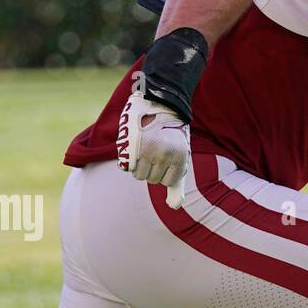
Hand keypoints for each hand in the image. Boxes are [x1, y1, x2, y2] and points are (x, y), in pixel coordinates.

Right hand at [117, 92, 191, 208]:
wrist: (161, 102)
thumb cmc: (172, 132)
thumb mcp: (181, 153)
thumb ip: (177, 180)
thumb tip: (175, 206)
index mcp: (181, 156)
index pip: (167, 182)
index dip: (164, 172)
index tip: (166, 159)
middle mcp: (165, 154)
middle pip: (151, 179)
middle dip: (151, 168)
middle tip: (155, 150)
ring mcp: (147, 149)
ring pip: (138, 175)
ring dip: (139, 165)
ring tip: (146, 148)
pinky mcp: (130, 145)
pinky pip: (125, 167)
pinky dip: (128, 160)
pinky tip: (135, 147)